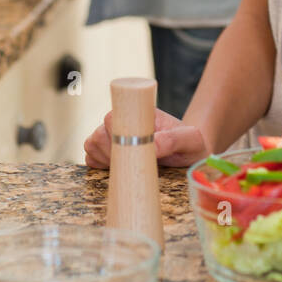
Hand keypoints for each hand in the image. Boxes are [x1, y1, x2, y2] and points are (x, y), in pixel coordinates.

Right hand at [84, 109, 209, 169]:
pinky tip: (118, 168)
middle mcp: (124, 120)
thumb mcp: (191, 141)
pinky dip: (98, 164)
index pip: (112, 117)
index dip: (115, 135)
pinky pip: (90, 155)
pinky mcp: (108, 151)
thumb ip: (174, 140)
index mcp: (140, 112)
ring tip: (129, 166)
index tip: (130, 150)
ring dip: (105, 159)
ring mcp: (114, 135)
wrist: (188, 154)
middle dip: (111, 152)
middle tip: (132, 163)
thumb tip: (153, 145)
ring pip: (92, 143)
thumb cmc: (190, 144)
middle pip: (100, 133)